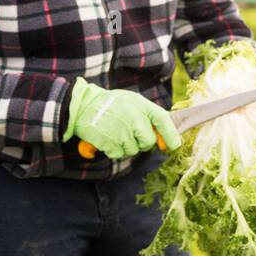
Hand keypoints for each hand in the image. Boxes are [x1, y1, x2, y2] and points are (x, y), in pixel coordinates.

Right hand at [62, 77, 181, 158]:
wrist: (81, 105)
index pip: (162, 120)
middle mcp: (133, 117)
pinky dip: (113, 150)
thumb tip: (162, 136)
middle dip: (142, 143)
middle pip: (148, 142)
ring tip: (115, 133)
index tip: (174, 146)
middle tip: (130, 136)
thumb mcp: (131, 101)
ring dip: (125, 147)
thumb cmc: (109, 104)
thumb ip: (147, 115)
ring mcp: (121, 130)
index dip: (170, 134)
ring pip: (133, 150)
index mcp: (140, 105)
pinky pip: (118, 154)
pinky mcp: (109, 141)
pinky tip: (107, 139)